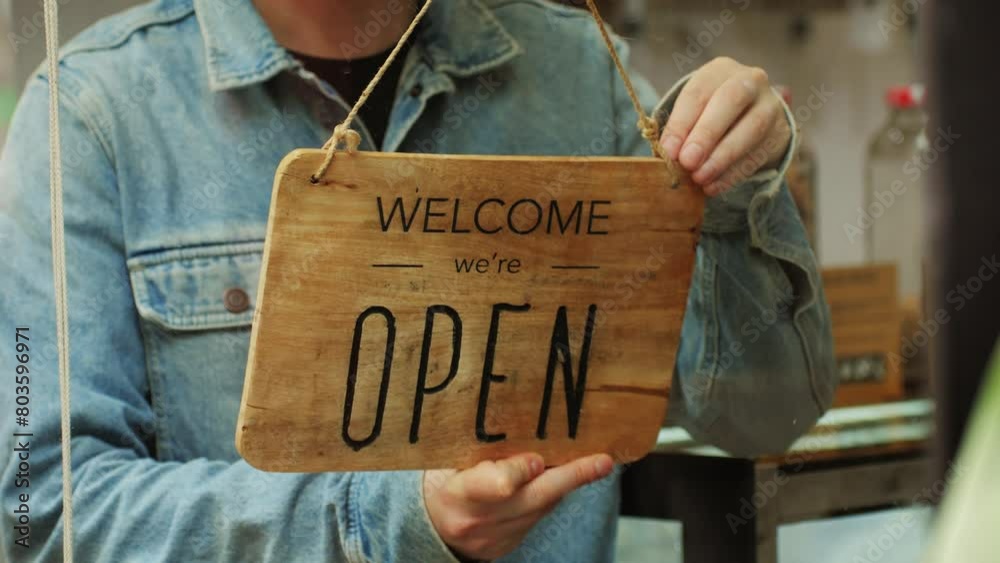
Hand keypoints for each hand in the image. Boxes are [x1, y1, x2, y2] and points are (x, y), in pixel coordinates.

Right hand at [424, 452, 613, 559]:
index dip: (516, 473)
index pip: (493, 485)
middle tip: (600, 462)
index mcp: (460, 494)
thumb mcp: (448, 462)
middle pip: (534, 498)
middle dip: (571, 477)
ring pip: (543, 506)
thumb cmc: (443, 482)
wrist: (433, 527)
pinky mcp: (513, 543)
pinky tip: (565, 476)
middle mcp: (481, 520)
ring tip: (596, 461)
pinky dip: (553, 494)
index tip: (536, 461)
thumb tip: (523, 425)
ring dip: (569, 482)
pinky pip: (540, 515)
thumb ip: (480, 451)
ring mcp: (499, 536)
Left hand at [659, 57, 791, 196]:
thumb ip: (680, 130)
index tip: (668, 151)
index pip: (698, 92)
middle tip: (688, 162)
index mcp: (720, 70)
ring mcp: (770, 105)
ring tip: (700, 178)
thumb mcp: (692, 113)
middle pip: (730, 100)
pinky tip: (714, 186)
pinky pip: (759, 153)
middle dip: (707, 133)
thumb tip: (668, 154)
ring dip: (722, 157)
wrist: (748, 118)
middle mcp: (750, 81)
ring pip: (751, 128)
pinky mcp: (781, 132)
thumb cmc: (709, 114)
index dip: (681, 123)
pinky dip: (734, 173)